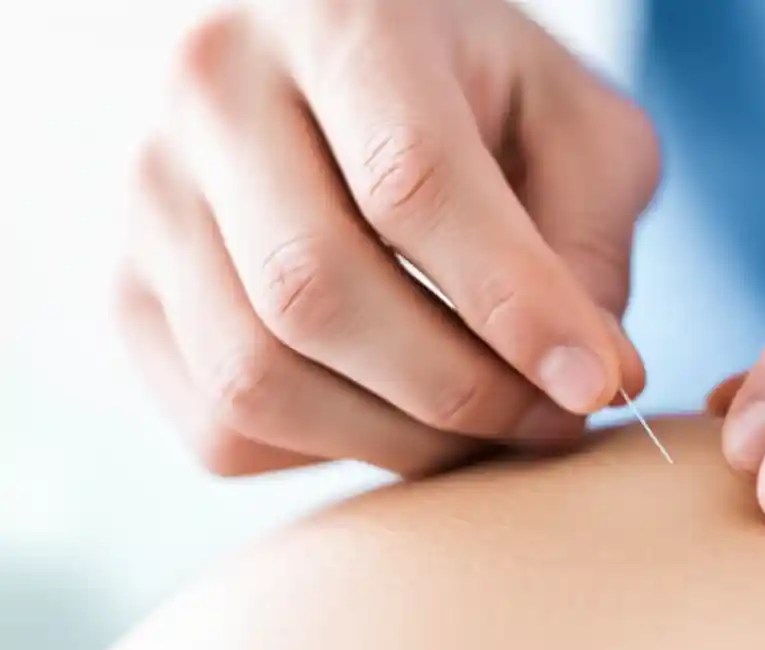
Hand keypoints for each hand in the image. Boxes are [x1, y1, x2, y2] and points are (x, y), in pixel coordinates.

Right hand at [117, 0, 658, 475]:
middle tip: (554, 419)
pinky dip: (326, 454)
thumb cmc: (490, 98)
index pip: (412, 181)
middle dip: (460, 392)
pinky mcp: (128, 290)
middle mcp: (215, 92)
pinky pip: (218, 427)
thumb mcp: (578, 125)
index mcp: (340, 16)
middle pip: (316, 291)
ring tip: (489, 428)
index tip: (598, 383)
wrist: (363, 75)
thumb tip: (584, 380)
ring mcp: (151, 194)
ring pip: (255, 377)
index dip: (514, 304)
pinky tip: (397, 412)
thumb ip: (590, 237)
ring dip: (398, 441)